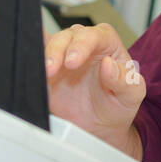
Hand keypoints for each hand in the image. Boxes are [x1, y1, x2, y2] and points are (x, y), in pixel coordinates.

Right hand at [43, 22, 143, 154]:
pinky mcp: (49, 68)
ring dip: (45, 54)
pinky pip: (37, 56)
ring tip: (44, 72)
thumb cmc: (118, 104)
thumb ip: (124, 79)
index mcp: (107, 44)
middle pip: (68, 36)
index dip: (82, 45)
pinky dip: (31, 57)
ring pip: (50, 43)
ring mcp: (64, 55)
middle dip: (58, 49)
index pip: (94, 35)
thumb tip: (108, 65)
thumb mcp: (131, 94)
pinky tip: (29, 62)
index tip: (73, 61)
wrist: (100, 126)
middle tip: (53, 68)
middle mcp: (84, 45)